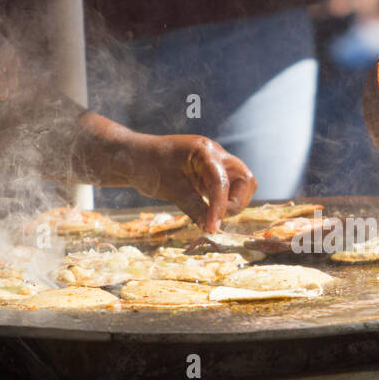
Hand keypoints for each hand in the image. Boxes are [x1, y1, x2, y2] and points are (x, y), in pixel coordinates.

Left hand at [128, 135, 257, 231]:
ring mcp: (215, 164)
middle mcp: (215, 155)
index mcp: (204, 152)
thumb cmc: (147, 166)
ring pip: (241, 185)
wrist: (133, 157)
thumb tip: (210, 228)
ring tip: (212, 216)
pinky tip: (209, 214)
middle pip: (245, 179)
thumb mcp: (169, 188)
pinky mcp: (211, 175)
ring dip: (232, 203)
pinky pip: (228, 189)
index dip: (220, 206)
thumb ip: (193, 207)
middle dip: (236, 202)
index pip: (222, 181)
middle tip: (216, 219)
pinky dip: (223, 203)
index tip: (212, 227)